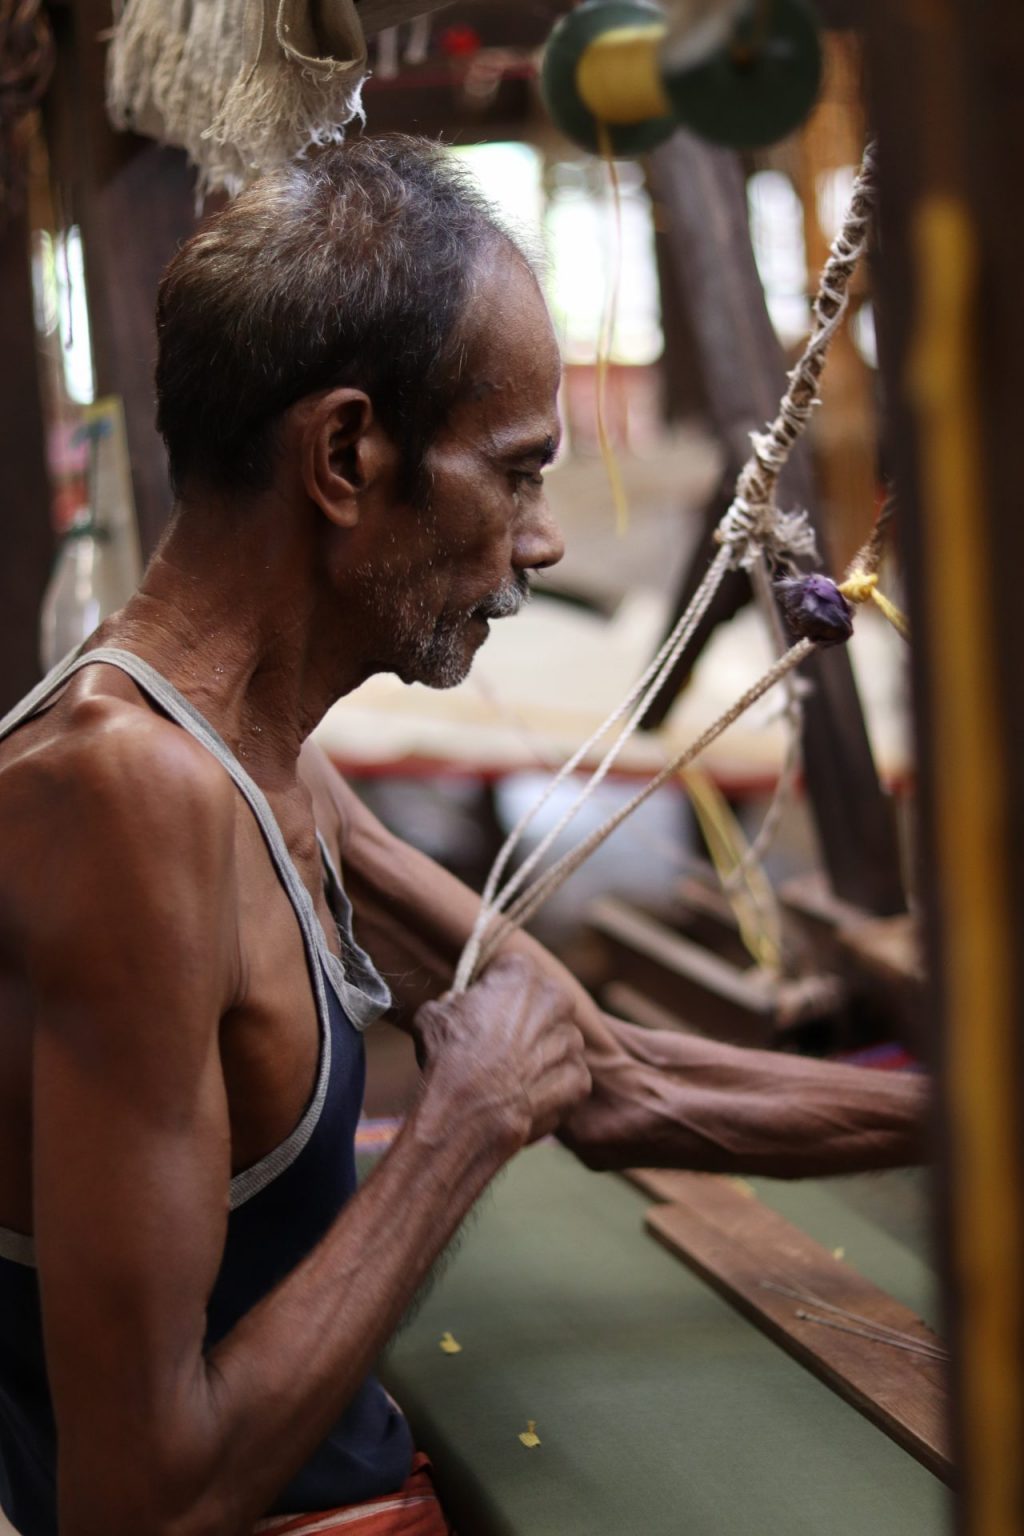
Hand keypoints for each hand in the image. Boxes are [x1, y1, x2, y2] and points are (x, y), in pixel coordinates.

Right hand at [414, 953, 590, 1157]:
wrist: (464, 1112)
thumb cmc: (447, 1058)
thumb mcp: (434, 1014)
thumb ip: (455, 1001)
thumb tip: (458, 1006)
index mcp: (521, 973)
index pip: (515, 971)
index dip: (498, 991)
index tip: (486, 1009)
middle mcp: (555, 1000)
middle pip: (547, 1004)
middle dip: (529, 1020)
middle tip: (503, 1044)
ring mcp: (571, 1042)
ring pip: (560, 1042)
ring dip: (542, 1054)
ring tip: (511, 1076)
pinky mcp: (579, 1079)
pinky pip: (568, 1078)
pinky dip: (551, 1088)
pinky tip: (524, 1097)